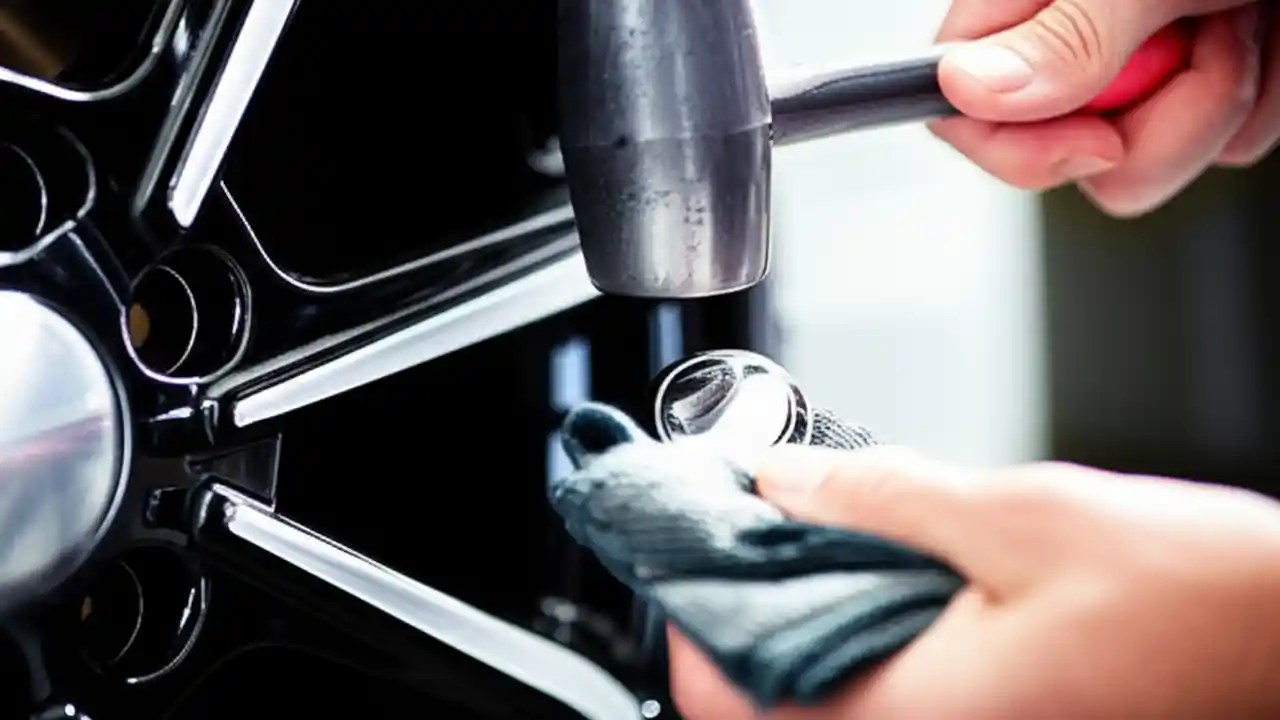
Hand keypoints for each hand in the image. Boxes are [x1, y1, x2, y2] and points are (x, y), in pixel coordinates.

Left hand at [668, 447, 1279, 718]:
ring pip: (816, 701)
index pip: (721, 684)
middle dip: (741, 603)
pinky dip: (855, 642)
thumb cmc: (1205, 611)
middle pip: (761, 696)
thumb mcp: (1026, 518)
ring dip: (798, 619)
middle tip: (753, 516)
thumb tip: (779, 478)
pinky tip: (885, 578)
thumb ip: (880, 495)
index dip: (684, 600)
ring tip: (815, 533)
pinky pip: (879, 704)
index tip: (680, 528)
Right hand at [929, 0, 1277, 215]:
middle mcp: (1078, 39)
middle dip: (1157, 119)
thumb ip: (1068, 34)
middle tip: (1202, 34)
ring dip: (1226, 98)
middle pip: (1069, 156)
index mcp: (1033, 0)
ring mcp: (1147, 69)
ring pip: (1153, 161)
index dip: (1014, 146)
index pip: (963, 106)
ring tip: (1247, 11)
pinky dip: (1267, 95)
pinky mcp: (1211, 91)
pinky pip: (1224, 147)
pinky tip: (1271, 30)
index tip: (1091, 137)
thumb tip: (969, 90)